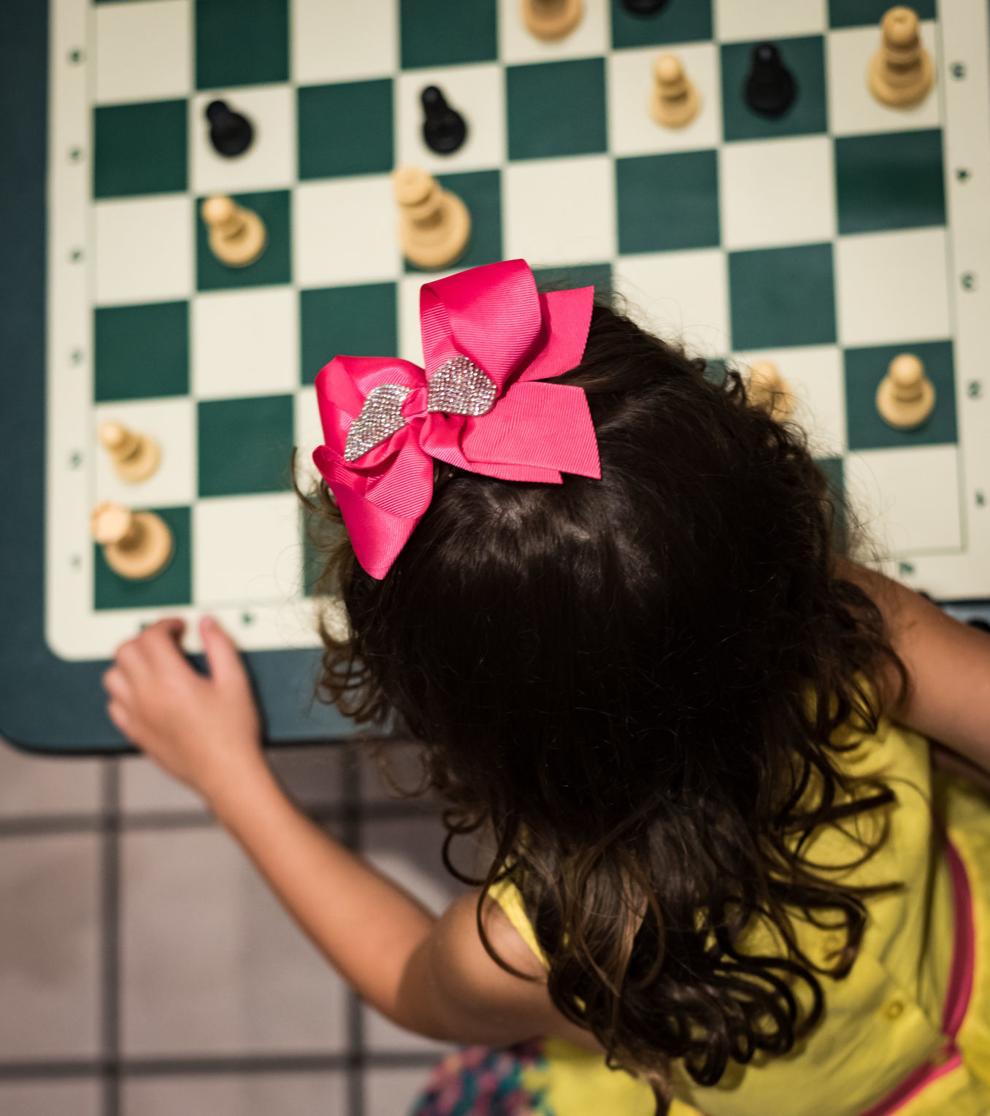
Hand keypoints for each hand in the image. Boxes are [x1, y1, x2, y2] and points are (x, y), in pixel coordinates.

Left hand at [102, 615, 266, 806]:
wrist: (226, 774)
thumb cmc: (233, 733)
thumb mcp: (236, 681)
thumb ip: (220, 646)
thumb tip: (207, 624)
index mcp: (171, 680)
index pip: (151, 637)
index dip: (165, 624)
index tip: (179, 627)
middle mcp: (147, 696)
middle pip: (125, 651)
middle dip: (145, 639)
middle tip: (167, 642)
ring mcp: (137, 717)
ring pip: (112, 677)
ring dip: (129, 664)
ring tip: (152, 665)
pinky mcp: (136, 734)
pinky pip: (114, 705)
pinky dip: (123, 693)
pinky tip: (144, 693)